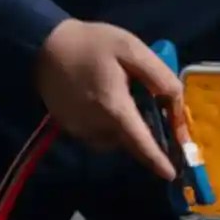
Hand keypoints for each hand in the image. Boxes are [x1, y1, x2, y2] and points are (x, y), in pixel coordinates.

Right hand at [35, 19, 181, 178]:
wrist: (43, 44)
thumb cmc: (90, 44)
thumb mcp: (132, 48)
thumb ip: (159, 76)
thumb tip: (176, 106)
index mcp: (115, 109)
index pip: (141, 143)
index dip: (158, 161)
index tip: (171, 174)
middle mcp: (96, 127)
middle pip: (130, 141)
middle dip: (145, 136)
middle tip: (153, 113)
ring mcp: (80, 129)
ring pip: (114, 139)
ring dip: (125, 129)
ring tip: (125, 101)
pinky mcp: (69, 128)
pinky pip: (97, 135)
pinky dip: (108, 125)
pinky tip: (105, 102)